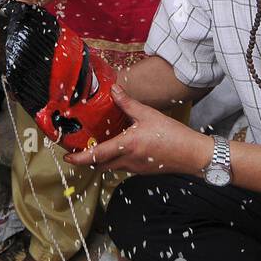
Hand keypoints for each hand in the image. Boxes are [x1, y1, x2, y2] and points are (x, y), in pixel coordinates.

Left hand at [64, 85, 211, 174]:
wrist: (193, 154)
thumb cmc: (173, 135)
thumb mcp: (148, 114)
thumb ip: (128, 103)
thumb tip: (113, 89)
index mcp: (127, 146)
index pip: (96, 156)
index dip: (79, 158)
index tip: (67, 156)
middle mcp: (128, 160)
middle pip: (100, 165)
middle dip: (88, 160)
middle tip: (79, 151)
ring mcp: (135, 168)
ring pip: (112, 167)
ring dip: (102, 160)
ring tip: (97, 147)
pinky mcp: (143, 170)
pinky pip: (124, 166)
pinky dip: (116, 159)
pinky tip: (120, 148)